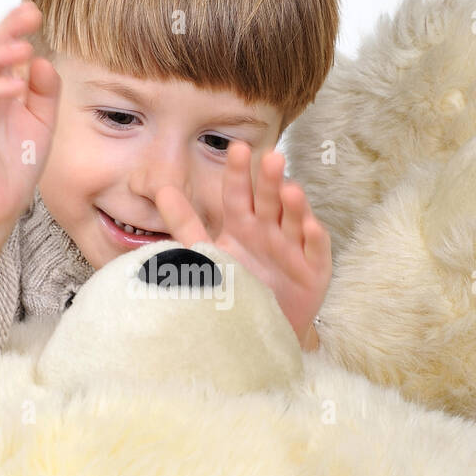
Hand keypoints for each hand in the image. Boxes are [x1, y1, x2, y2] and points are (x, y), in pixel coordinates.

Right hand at [0, 0, 59, 234]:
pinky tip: (17, 87)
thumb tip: (42, 61)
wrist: (1, 205)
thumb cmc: (18, 164)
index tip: (34, 10)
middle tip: (28, 13)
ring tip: (23, 47)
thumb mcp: (42, 123)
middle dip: (6, 30)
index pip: (3, 50)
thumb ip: (45, 92)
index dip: (14, 28)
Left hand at [153, 141, 331, 347]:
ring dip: (294, 205)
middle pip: (268, 201)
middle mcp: (268, 229)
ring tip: (290, 190)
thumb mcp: (207, 253)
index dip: (238, 173)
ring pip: (293, 220)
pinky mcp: (313, 269)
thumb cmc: (234, 284)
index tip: (237, 148)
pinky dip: (313, 239)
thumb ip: (186, 223)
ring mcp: (293, 247)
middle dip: (270, 180)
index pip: (237, 194)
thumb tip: (162, 191)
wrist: (258, 326)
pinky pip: (314, 252)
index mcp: (241, 224)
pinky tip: (310, 227)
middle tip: (272, 158)